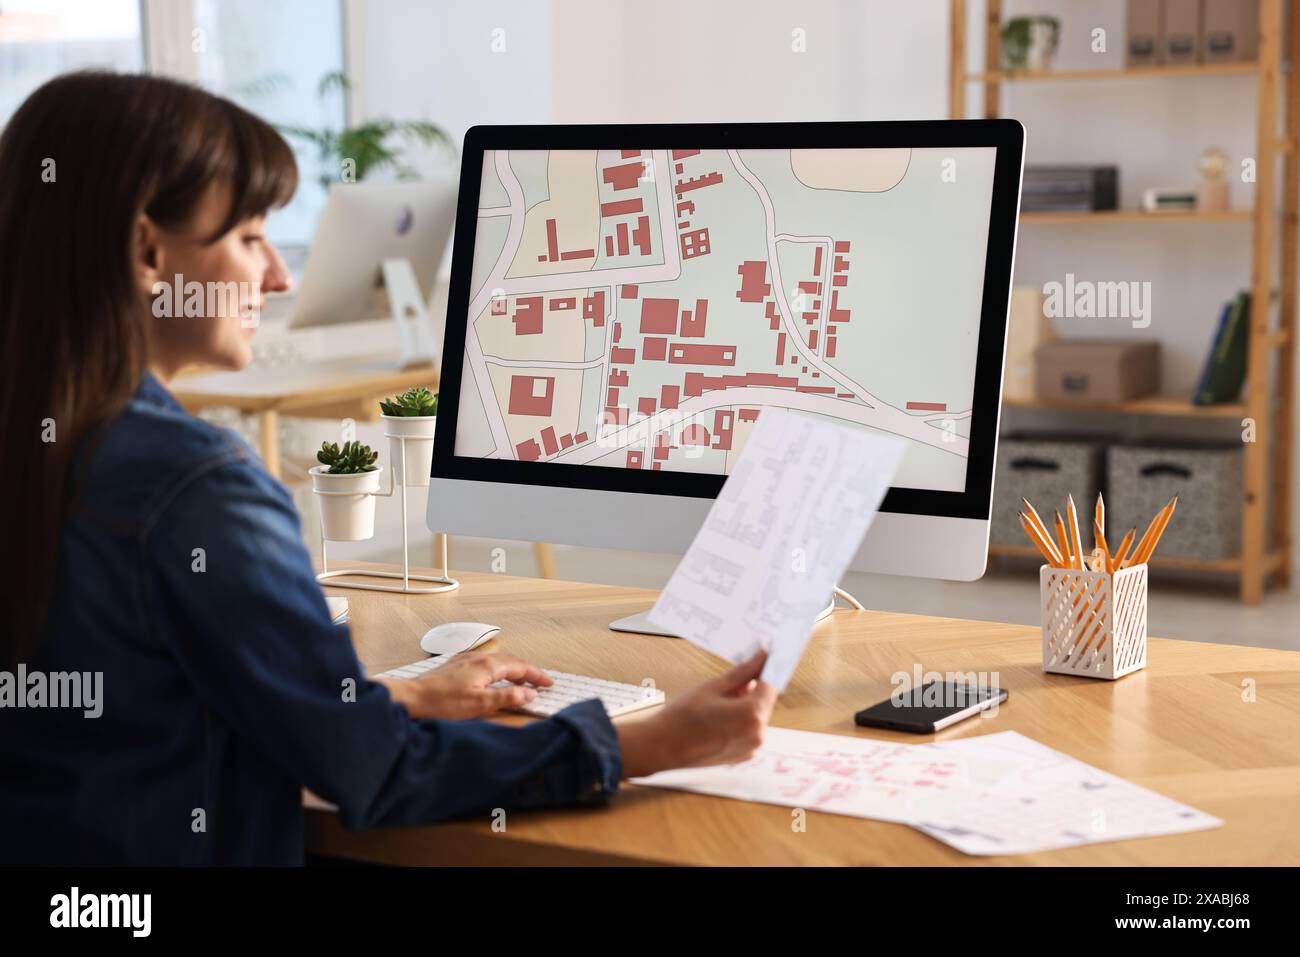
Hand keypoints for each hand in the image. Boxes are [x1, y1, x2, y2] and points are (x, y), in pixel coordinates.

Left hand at [375, 651, 552, 719]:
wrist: (412, 697)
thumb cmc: (442, 702)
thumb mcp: (480, 704)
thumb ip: (507, 697)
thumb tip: (530, 693)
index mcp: (487, 665)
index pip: (520, 667)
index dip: (536, 675)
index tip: (548, 683)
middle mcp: (478, 658)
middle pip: (510, 661)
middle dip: (527, 671)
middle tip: (540, 682)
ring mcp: (465, 660)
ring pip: (497, 661)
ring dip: (513, 670)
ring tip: (521, 680)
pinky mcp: (456, 665)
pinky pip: (485, 663)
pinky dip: (497, 670)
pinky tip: (493, 677)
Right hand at [617, 650, 776, 777]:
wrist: (662, 747)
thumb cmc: (683, 717)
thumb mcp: (713, 687)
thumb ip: (742, 673)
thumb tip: (761, 659)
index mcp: (752, 715)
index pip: (770, 684)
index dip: (766, 669)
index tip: (763, 658)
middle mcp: (757, 734)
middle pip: (764, 701)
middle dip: (752, 688)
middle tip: (730, 680)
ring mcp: (750, 748)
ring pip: (756, 716)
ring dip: (745, 704)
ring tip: (717, 700)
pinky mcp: (741, 756)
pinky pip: (748, 730)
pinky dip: (739, 720)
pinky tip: (718, 716)